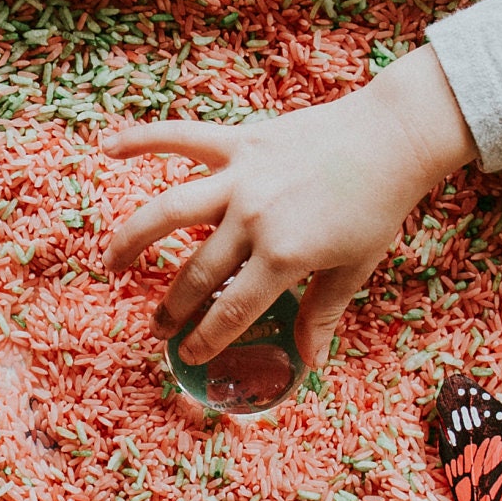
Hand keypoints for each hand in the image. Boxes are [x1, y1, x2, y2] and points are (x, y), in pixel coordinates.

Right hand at [99, 45, 478, 364]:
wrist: (393, 137)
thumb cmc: (378, 206)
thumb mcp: (354, 268)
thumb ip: (322, 313)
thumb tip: (307, 362)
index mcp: (284, 256)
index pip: (232, 310)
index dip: (207, 338)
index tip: (188, 356)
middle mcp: (254, 219)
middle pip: (197, 272)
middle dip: (172, 307)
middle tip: (157, 328)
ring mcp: (242, 177)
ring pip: (171, 211)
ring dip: (134, 238)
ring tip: (109, 262)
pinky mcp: (240, 142)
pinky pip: (183, 138)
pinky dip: (143, 139)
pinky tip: (108, 148)